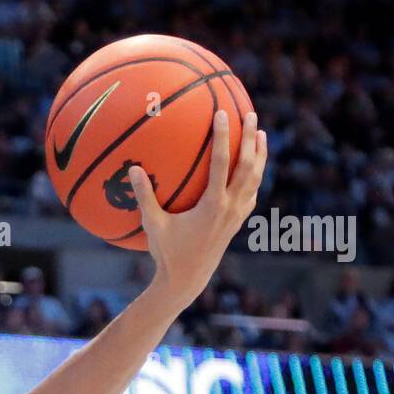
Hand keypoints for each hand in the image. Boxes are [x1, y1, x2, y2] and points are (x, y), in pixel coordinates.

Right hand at [134, 110, 266, 302]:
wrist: (188, 279)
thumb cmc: (167, 252)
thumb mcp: (152, 224)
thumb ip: (144, 196)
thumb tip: (132, 169)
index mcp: (212, 205)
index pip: (222, 163)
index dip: (223, 137)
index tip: (222, 115)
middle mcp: (230, 207)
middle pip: (248, 166)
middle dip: (251, 138)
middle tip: (251, 115)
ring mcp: (237, 215)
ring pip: (255, 178)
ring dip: (260, 155)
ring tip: (261, 134)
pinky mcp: (238, 221)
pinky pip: (252, 192)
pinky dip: (255, 176)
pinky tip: (253, 167)